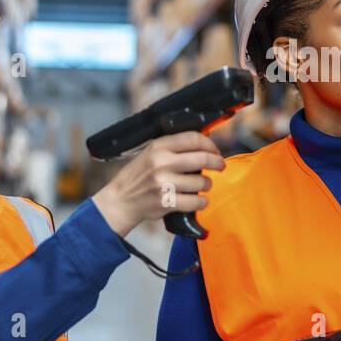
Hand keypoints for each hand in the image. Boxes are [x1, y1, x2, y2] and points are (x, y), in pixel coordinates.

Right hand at [91, 131, 225, 237]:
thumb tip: (205, 143)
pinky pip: (196, 202)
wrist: (120, 200)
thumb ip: (173, 147)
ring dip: (207, 184)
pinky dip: (202, 202)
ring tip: (201, 185)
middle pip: (203, 158)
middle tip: (220, 166)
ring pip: (202, 182)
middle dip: (217, 162)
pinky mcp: (166, 202)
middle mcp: (161, 162)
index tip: (215, 151)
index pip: (193, 138)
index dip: (210, 144)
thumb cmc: (138, 176)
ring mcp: (164, 183)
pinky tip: (198, 200)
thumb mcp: (150, 153)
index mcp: (158, 146)